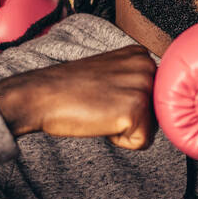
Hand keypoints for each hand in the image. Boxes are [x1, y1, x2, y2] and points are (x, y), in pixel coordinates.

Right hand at [0, 45, 157, 148]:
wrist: (41, 95)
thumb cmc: (70, 89)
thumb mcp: (109, 72)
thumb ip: (133, 80)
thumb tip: (155, 102)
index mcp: (141, 55)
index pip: (154, 96)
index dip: (128, 105)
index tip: (104, 96)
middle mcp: (147, 67)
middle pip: (156, 113)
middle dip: (130, 118)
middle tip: (100, 104)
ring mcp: (143, 88)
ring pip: (150, 129)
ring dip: (125, 129)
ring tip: (100, 111)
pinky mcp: (136, 111)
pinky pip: (141, 143)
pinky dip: (120, 141)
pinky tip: (100, 121)